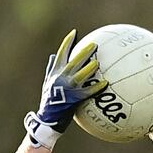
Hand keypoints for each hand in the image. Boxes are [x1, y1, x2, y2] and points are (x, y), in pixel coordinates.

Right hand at [24, 30, 106, 148]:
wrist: (47, 119)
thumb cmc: (49, 100)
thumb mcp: (47, 82)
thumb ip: (51, 68)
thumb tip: (54, 55)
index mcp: (55, 72)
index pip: (61, 54)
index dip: (68, 43)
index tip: (74, 33)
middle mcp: (60, 78)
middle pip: (73, 62)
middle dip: (83, 52)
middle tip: (94, 44)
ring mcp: (67, 88)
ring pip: (80, 75)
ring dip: (89, 69)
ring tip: (98, 63)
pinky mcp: (73, 99)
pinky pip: (87, 92)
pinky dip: (96, 88)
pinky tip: (105, 84)